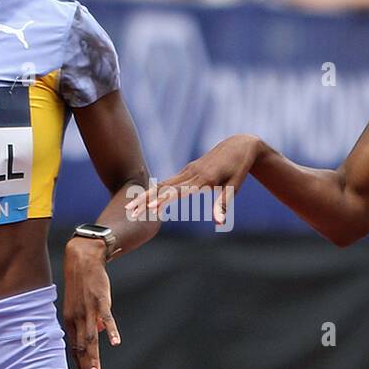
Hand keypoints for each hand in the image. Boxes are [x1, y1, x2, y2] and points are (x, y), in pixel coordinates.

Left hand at [62, 237, 119, 368]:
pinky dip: (111, 331)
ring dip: (94, 356)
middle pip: (81, 348)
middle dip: (86, 368)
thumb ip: (89, 321)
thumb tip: (99, 333)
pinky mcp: (100, 300)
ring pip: (91, 338)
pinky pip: (106, 318)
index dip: (80, 366)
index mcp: (71, 321)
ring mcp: (88, 310)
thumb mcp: (81, 304)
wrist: (83, 258)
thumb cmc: (83, 283)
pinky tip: (115, 343)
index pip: (74, 349)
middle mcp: (77, 318)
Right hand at [126, 134, 262, 227]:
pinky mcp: (188, 170)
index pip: (179, 191)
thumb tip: (218, 223)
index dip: (164, 199)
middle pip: (163, 187)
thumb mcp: (235, 187)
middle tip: (129, 211)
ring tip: (131, 208)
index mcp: (204, 178)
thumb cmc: (239, 168)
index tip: (150, 208)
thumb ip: (223, 204)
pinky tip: (147, 201)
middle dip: (145, 199)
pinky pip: (168, 182)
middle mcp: (192, 173)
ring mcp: (188, 171)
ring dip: (146, 196)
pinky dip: (156, 192)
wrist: (238, 145)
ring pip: (162, 184)